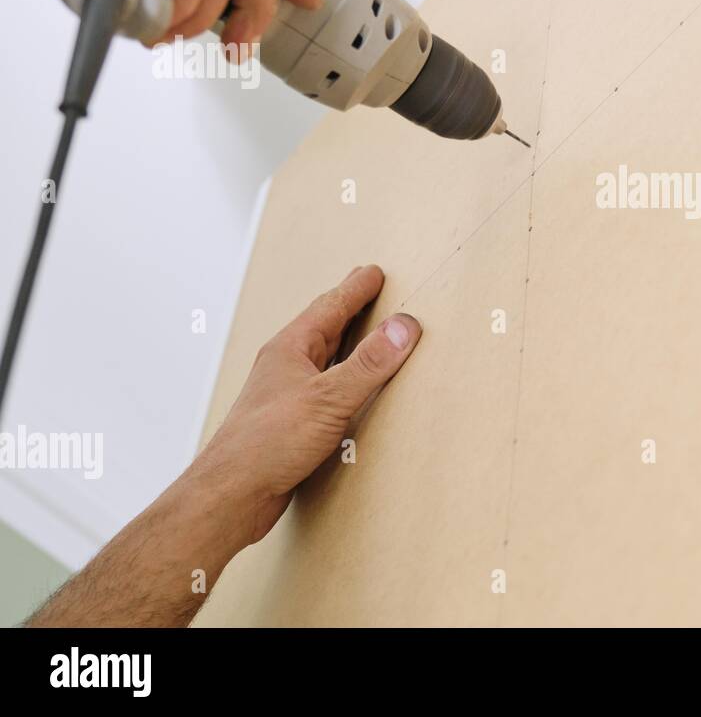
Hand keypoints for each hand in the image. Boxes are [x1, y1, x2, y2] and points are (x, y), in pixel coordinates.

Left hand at [191, 265, 421, 546]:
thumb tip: (403, 326)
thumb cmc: (265, 444)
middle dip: (350, 309)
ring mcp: (286, 393)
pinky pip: (324, 388)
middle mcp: (286, 366)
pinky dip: (344, 380)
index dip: (356, 288)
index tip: (375, 273)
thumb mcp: (329, 397)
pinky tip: (352, 392)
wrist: (230, 494)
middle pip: (324, 327)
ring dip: (347, 344)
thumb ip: (369, 363)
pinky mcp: (290, 422)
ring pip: (322, 358)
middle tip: (371, 292)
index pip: (330, 306)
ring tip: (368, 336)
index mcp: (290, 348)